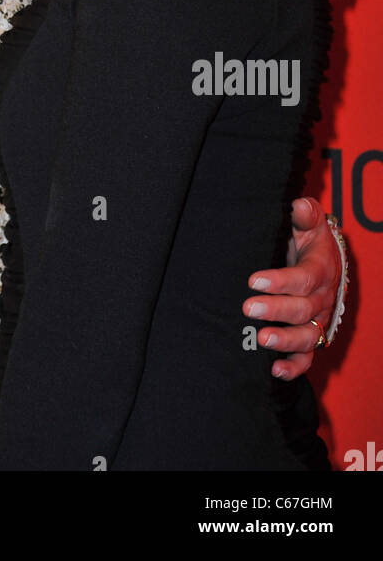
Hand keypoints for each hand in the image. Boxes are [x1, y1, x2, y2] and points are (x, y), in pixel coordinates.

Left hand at [243, 197, 338, 379]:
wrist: (326, 263)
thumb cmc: (310, 241)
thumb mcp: (309, 223)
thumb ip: (305, 214)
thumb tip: (299, 205)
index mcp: (321, 270)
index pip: (304, 278)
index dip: (280, 281)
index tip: (253, 280)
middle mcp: (322, 299)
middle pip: (303, 310)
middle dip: (276, 310)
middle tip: (249, 309)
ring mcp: (318, 321)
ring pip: (307, 337)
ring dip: (285, 341)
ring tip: (261, 340)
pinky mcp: (313, 337)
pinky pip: (308, 358)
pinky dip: (294, 368)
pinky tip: (274, 371)